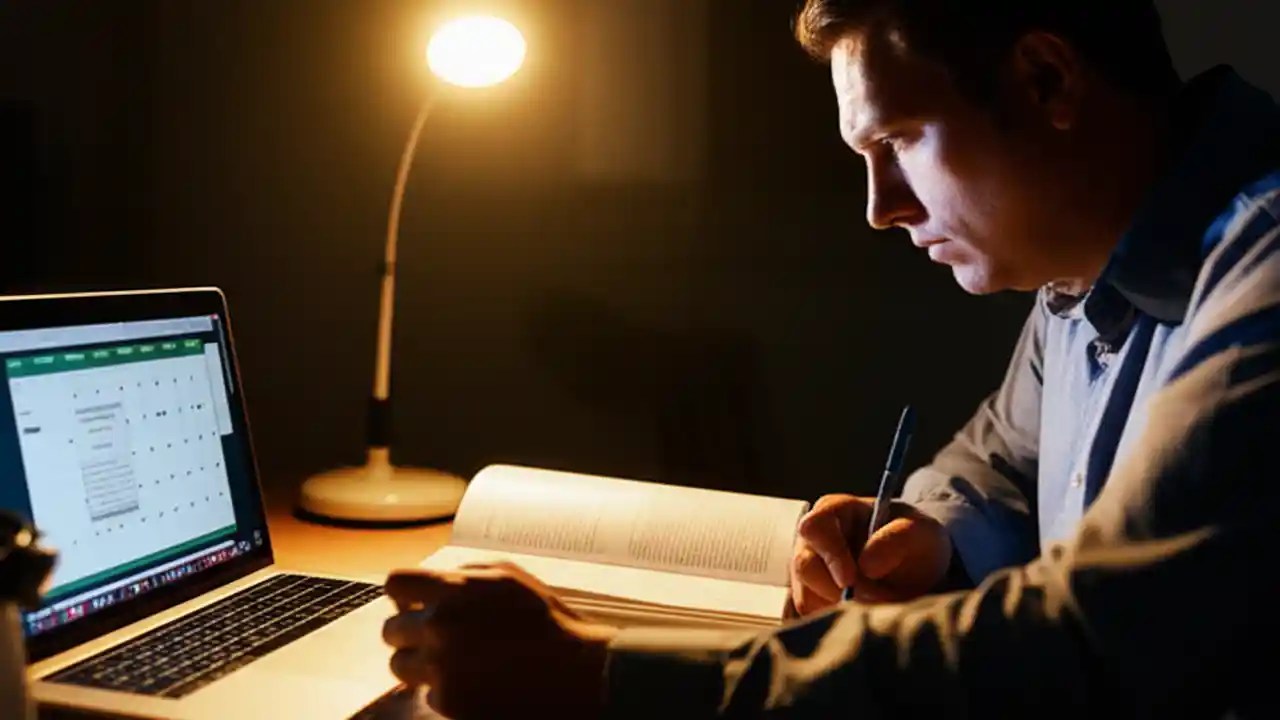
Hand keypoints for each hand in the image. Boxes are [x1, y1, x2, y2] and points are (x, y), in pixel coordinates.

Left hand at [381, 562, 618, 719]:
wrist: (579, 674)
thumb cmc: (548, 622)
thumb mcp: (509, 577)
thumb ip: (464, 574)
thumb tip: (429, 585)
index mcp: (454, 589)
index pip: (395, 584)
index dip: (404, 596)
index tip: (414, 605)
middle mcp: (440, 626)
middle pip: (390, 630)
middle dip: (411, 634)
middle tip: (438, 640)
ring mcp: (442, 667)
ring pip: (400, 667)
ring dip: (421, 666)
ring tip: (455, 665)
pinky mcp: (449, 702)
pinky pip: (429, 695)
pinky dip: (448, 692)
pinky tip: (477, 686)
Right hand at [790, 494, 951, 614]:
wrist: (919, 567)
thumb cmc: (914, 539)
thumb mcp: (919, 532)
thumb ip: (896, 540)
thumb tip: (866, 566)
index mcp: (834, 510)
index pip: (815, 527)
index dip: (830, 553)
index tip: (850, 580)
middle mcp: (814, 540)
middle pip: (805, 567)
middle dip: (836, 590)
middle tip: (872, 602)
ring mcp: (810, 572)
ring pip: (808, 598)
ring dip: (840, 609)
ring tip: (877, 607)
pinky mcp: (813, 600)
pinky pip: (814, 618)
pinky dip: (838, 623)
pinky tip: (863, 616)